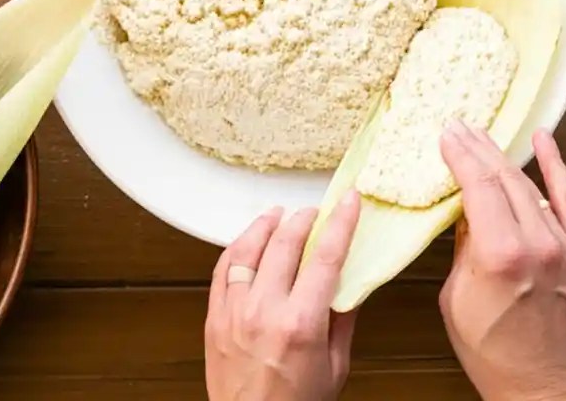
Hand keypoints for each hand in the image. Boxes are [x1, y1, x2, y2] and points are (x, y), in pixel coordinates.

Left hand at [205, 191, 362, 400]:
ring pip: (248, 248)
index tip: (350, 201)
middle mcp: (265, 311)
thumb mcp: (336, 365)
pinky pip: (223, 269)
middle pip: (285, 242)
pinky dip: (237, 248)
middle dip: (305, 218)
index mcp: (301, 323)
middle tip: (316, 211)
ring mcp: (234, 312)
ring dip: (267, 225)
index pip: (326, 256)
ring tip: (280, 215)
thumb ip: (343, 318)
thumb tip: (351, 282)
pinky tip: (249, 240)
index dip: (341, 222)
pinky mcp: (214, 318)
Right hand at [438, 122, 565, 400]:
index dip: (461, 156)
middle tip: (458, 127)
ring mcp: (561, 246)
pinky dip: (556, 168)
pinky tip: (543, 140)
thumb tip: (464, 206)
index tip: (446, 135)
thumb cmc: (485, 346)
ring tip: (482, 135)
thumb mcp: (455, 292)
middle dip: (478, 149)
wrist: (532, 379)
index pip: (479, 187)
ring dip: (504, 156)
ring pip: (530, 186)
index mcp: (500, 255)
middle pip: (504, 179)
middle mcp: (536, 244)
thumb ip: (463, 244)